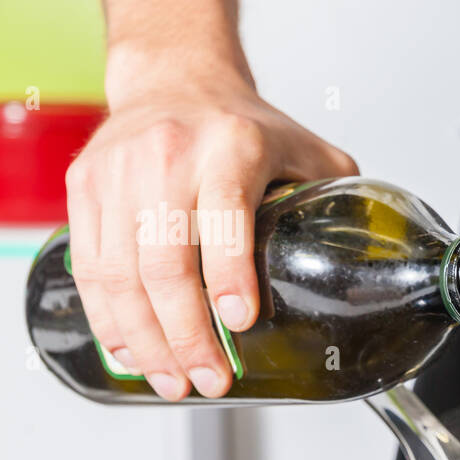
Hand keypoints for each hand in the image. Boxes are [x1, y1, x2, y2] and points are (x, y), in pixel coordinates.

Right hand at [66, 66, 356, 399]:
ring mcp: (118, 171)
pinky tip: (130, 351)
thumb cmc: (242, 124)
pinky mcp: (84, 187)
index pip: (226, 216)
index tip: (241, 321)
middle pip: (165, 260)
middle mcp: (168, 155)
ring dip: (145, 339)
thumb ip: (339, 197)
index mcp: (233, 146)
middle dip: (187, 333)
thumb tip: (376, 259)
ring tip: (172, 380)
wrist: (174, 79)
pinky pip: (88, 265)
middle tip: (209, 379)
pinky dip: (108, 317)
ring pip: (119, 272)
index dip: (230, 274)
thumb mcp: (304, 149)